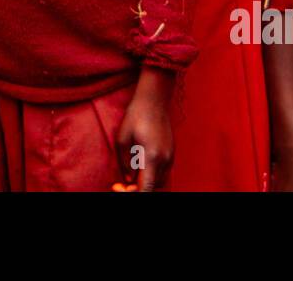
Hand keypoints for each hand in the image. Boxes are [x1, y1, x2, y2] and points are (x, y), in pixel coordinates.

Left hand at [115, 66, 175, 191]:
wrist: (154, 100)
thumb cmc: (136, 116)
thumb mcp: (122, 139)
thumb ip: (125, 163)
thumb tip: (128, 180)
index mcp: (151, 157)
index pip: (146, 188)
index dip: (132, 192)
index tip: (120, 186)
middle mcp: (164, 160)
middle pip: (153, 187)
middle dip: (138, 188)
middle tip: (122, 183)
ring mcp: (171, 157)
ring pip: (159, 181)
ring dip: (146, 182)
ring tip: (131, 175)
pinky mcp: (172, 153)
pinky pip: (163, 172)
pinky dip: (152, 174)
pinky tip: (141, 166)